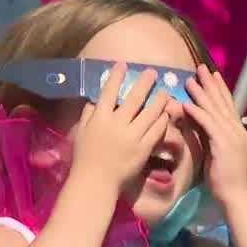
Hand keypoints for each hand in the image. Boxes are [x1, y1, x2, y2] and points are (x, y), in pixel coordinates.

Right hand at [71, 62, 169, 189]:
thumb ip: (88, 114)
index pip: (108, 92)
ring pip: (149, 113)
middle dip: (144, 83)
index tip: (123, 64)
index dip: (116, 76)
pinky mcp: (143, 149)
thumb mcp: (81, 132)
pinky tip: (165, 115)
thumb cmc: (85, 158)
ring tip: (165, 92)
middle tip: (153, 72)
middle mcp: (117, 124)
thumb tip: (95, 99)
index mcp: (99, 118)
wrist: (95, 182)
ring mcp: (132, 136)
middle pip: (134, 98)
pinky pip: (156, 131)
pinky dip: (162, 121)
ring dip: (159, 100)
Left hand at [182, 66, 246, 206]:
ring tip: (189, 80)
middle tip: (201, 68)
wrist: (237, 196)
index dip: (220, 89)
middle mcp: (237, 130)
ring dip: (201, 94)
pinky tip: (187, 104)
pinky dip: (197, 112)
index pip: (228, 105)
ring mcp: (232, 136)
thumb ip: (212, 139)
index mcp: (237, 132)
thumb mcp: (219, 154)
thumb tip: (200, 128)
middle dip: (210, 84)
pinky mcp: (223, 144)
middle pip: (222, 102)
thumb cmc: (227, 180)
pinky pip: (208, 124)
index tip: (212, 75)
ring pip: (214, 109)